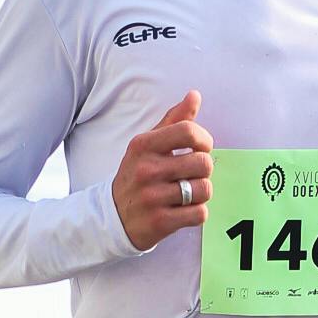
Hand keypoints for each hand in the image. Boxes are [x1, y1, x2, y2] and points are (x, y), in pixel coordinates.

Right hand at [111, 92, 213, 250]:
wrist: (113, 217)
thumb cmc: (137, 175)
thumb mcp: (147, 145)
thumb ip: (173, 120)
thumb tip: (195, 95)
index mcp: (143, 145)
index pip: (188, 131)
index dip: (204, 140)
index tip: (201, 148)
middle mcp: (146, 170)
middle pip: (203, 163)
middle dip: (203, 170)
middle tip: (191, 174)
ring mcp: (152, 197)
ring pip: (204, 189)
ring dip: (201, 193)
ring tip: (186, 193)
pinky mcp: (160, 222)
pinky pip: (200, 213)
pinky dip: (197, 213)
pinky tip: (183, 210)